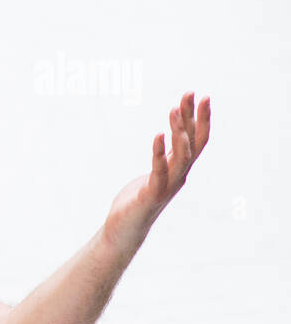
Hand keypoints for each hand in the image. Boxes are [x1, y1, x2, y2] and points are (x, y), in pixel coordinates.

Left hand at [102, 91, 210, 253]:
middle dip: (193, 118)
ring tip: (172, 110)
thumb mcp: (154, 171)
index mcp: (179, 169)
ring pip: (181, 156)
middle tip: (189, 94)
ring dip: (178, 132)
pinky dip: (158, 152)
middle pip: (194, 144)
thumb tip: (166, 138)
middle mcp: (179, 176)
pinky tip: (157, 135)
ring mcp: (167, 186)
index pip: (196, 139)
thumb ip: (164, 157)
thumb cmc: (138, 200)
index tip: (199, 95)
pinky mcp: (151, 195)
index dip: (200, 118)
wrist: (124, 229)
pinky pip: (158, 171)